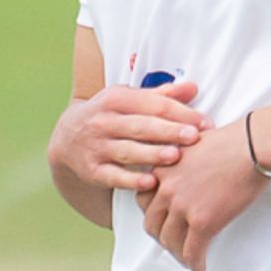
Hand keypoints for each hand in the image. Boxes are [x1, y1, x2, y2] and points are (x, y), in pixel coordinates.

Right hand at [48, 81, 210, 195]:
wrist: (65, 138)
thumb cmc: (108, 116)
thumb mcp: (127, 99)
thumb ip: (160, 96)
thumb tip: (193, 88)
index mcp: (115, 99)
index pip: (152, 105)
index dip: (179, 113)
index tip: (204, 123)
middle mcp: (103, 122)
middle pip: (140, 126)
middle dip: (168, 131)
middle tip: (193, 137)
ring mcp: (96, 147)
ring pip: (127, 150)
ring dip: (151, 154)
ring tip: (175, 156)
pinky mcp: (92, 171)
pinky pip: (112, 176)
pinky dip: (131, 180)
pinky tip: (151, 182)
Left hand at [136, 120, 268, 270]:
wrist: (252, 145)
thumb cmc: (231, 139)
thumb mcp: (191, 143)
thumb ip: (180, 159)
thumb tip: (188, 168)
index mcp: (162, 169)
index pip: (142, 199)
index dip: (152, 212)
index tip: (162, 219)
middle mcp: (166, 189)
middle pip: (153, 223)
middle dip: (162, 236)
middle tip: (172, 242)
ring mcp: (182, 206)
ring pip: (170, 241)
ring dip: (177, 253)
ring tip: (187, 257)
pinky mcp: (203, 221)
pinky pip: (192, 251)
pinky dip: (194, 264)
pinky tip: (199, 269)